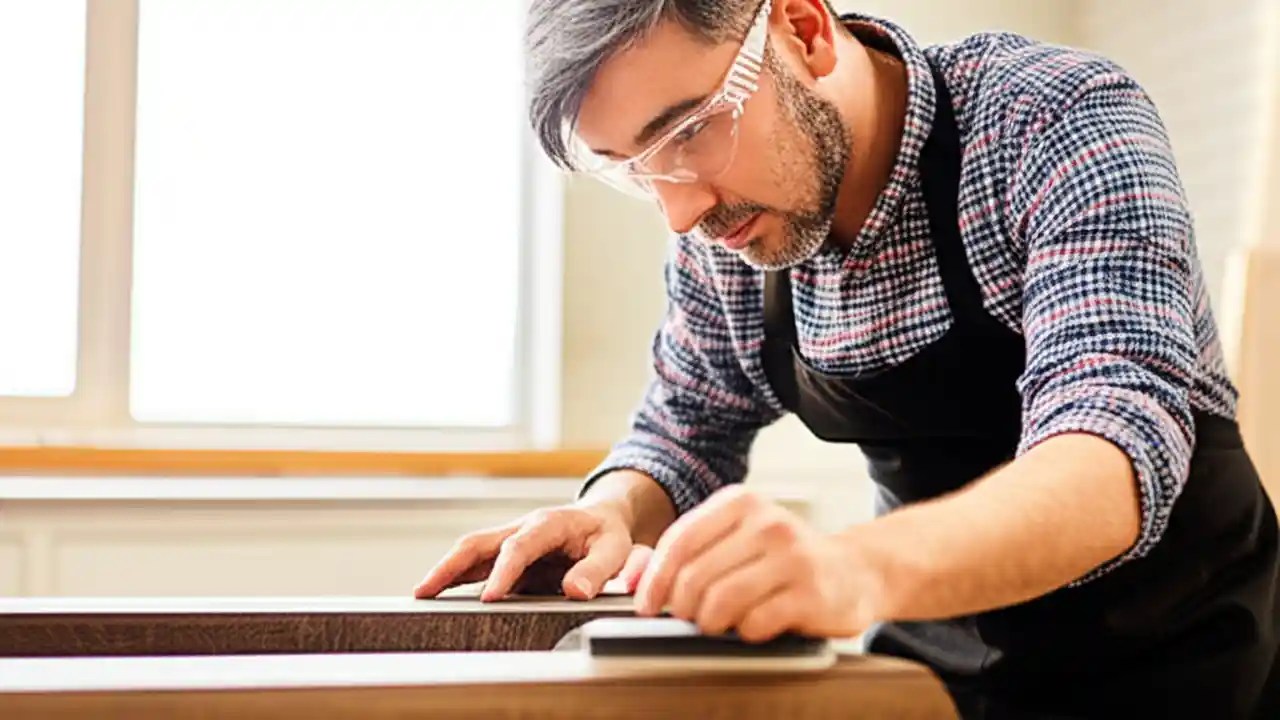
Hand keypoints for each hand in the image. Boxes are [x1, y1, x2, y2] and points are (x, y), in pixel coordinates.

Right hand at [412, 501, 653, 601]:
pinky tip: (436, 597)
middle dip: (450, 565)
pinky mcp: (504, 555)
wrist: (601, 519)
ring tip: (420, 597)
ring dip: (443, 571)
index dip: (502, 572)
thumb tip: (575, 591)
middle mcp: (521, 528)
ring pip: (469, 552)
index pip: (519, 547)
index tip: (489, 598)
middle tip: (426, 591)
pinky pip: (475, 565)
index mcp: (548, 524)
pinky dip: (453, 578)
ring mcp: (509, 540)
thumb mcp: (614, 549)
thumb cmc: (606, 534)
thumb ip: (597, 570)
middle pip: (477, 542)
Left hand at [634, 485, 874, 641]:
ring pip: (720, 602)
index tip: (646, 605)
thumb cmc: (787, 557)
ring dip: (710, 623)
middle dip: (682, 607)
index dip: (655, 580)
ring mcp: (792, 557)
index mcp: (741, 502)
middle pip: (695, 576)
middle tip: (689, 618)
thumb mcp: (738, 537)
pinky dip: (745, 632)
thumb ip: (689, 550)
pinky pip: (754, 624)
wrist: (856, 570)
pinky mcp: (811, 593)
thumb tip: (633, 576)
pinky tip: (754, 624)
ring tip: (719, 623)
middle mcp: (767, 523)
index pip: (680, 541)